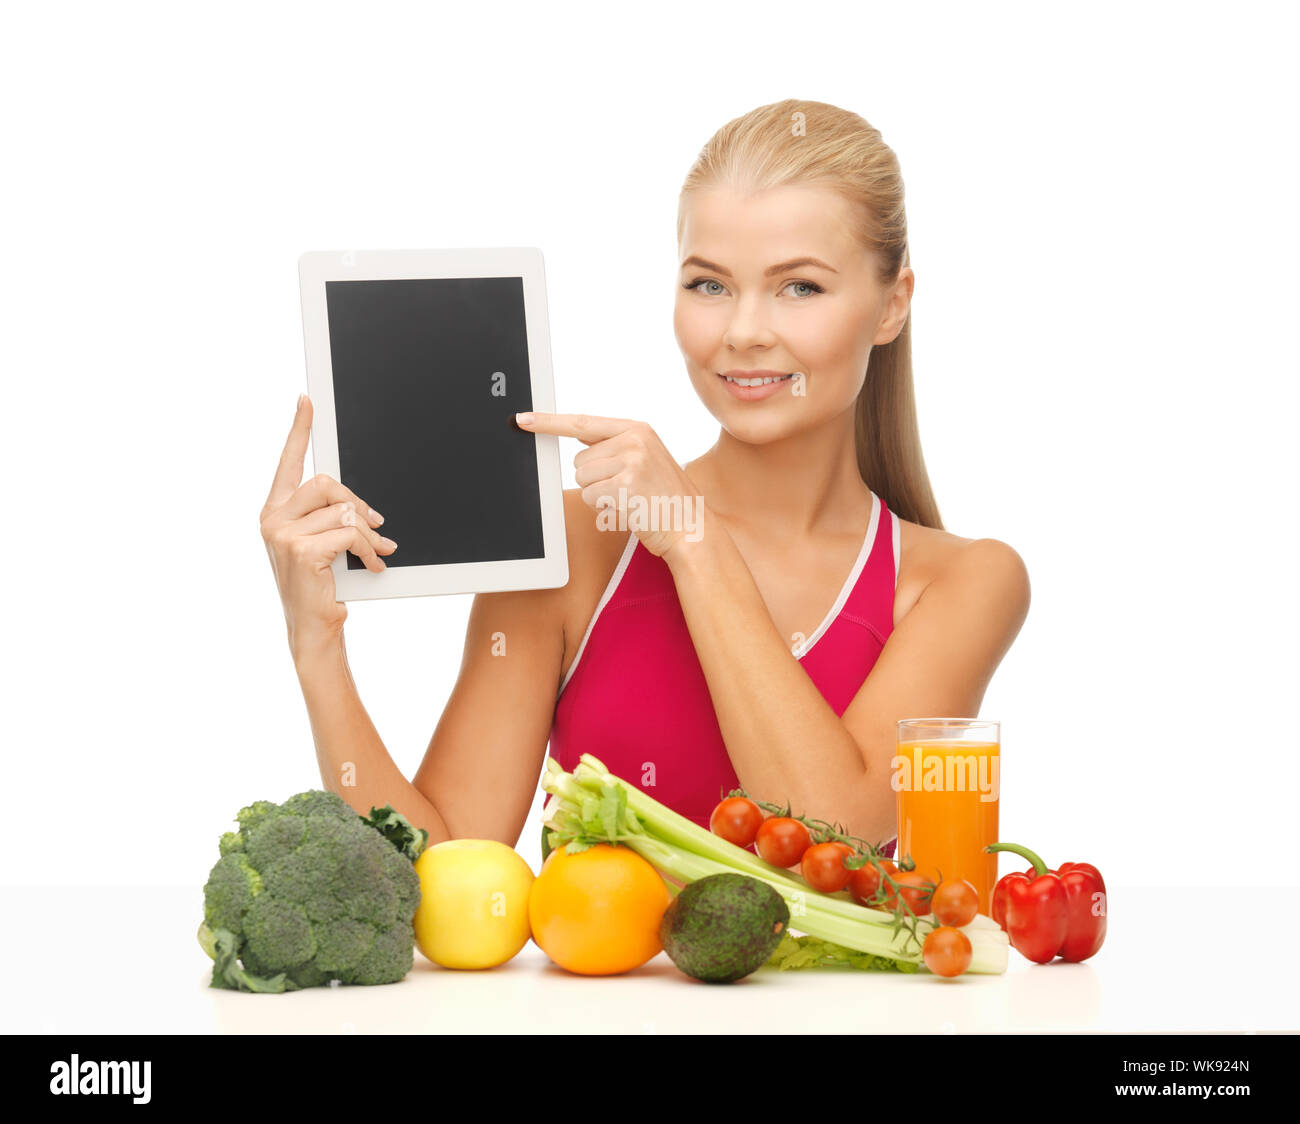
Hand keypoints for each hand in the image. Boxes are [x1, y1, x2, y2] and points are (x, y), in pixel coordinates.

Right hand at [259, 395, 397, 655]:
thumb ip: (332, 518)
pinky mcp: (301, 549)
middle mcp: (272, 518)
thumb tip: (363, 509)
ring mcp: (282, 533)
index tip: (306, 402)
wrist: (314, 627)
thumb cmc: (320, 587)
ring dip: (369, 535)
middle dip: (358, 504)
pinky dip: (369, 550)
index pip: (289, 461)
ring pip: (343, 511)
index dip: (299, 430)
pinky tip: (372, 566)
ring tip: (377, 554)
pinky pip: (350, 534)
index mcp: (276, 510)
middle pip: (326, 483)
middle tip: (377, 526)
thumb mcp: (323, 544)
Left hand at [516, 411, 704, 557]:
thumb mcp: (645, 460)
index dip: (550, 422)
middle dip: (594, 479)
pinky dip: (602, 508)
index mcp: (638, 429)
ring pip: (581, 478)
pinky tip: (627, 508)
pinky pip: (589, 496)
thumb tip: (578, 442)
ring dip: (598, 495)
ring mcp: (631, 461)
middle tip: (625, 490)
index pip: (583, 422)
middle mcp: (634, 440)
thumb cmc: (665, 499)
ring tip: (628, 499)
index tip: (524, 419)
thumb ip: (614, 447)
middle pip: (579, 459)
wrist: (691, 527)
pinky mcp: (624, 484)